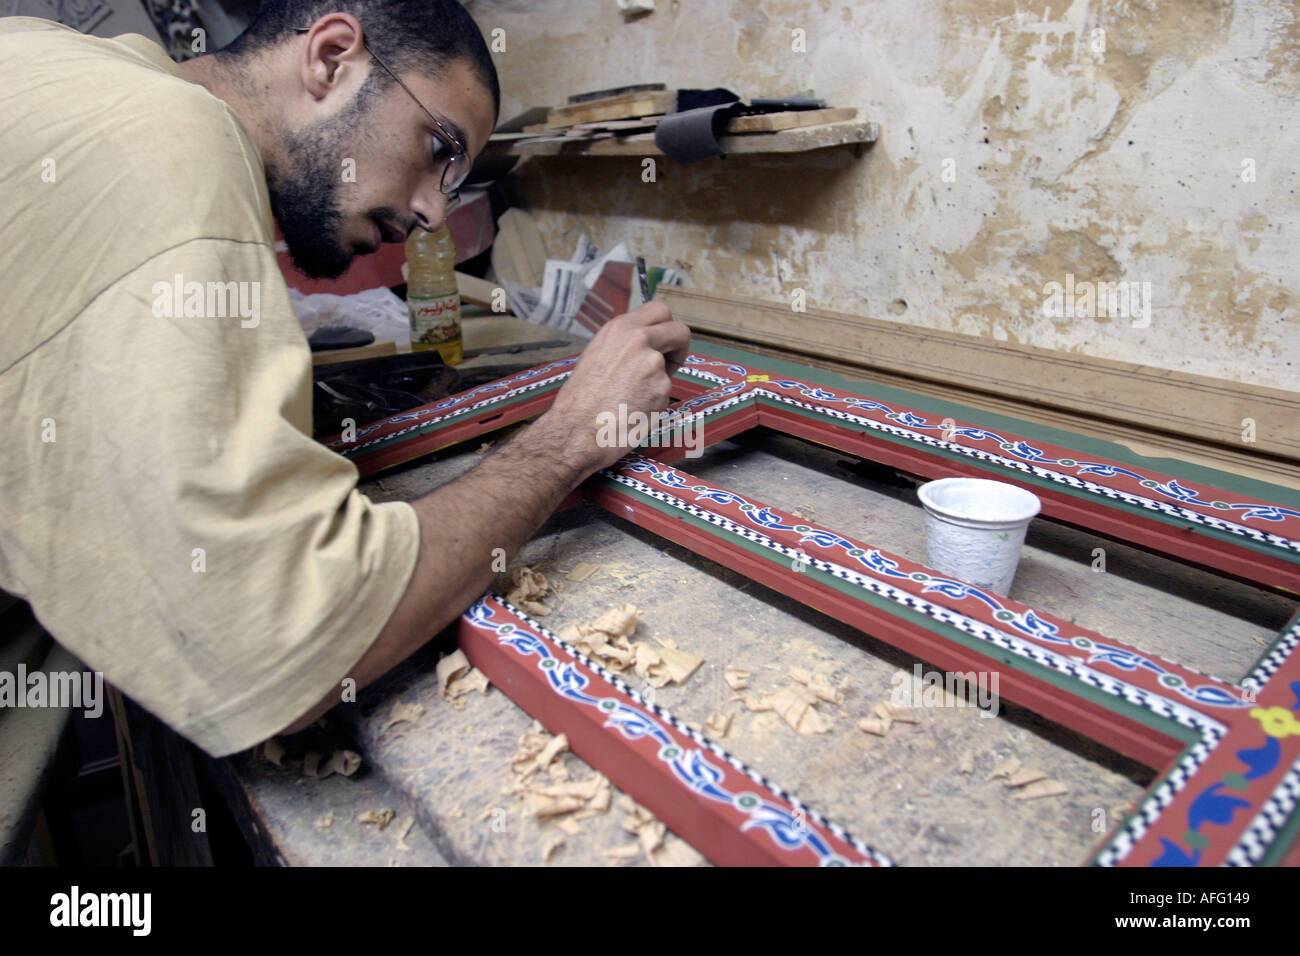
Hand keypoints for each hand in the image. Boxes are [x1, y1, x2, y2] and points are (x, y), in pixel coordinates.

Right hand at [543, 302, 690, 471]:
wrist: (576, 429)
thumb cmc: (578, 399)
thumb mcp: (596, 355)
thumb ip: (622, 346)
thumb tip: (641, 348)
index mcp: (620, 328)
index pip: (660, 310)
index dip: (666, 327)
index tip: (661, 343)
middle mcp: (640, 340)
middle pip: (680, 331)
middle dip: (679, 348)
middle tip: (668, 365)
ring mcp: (653, 364)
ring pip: (668, 370)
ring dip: (657, 384)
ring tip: (629, 399)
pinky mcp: (662, 389)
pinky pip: (664, 395)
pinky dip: (653, 404)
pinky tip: (631, 411)